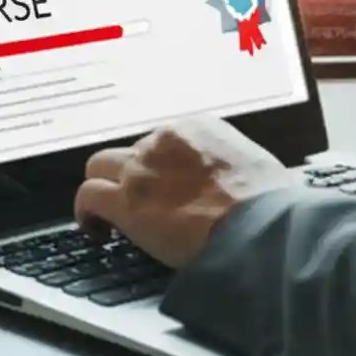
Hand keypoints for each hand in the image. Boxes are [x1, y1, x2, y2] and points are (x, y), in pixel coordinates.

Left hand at [74, 116, 296, 267]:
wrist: (258, 229)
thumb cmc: (267, 204)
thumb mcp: (254, 164)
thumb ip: (228, 164)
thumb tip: (230, 182)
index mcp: (196, 126)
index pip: (162, 139)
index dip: (160, 165)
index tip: (165, 184)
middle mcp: (163, 139)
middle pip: (129, 151)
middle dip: (130, 174)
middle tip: (139, 200)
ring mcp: (141, 169)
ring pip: (99, 168)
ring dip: (104, 188)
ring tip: (108, 215)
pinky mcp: (125, 202)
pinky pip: (88, 197)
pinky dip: (87, 213)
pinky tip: (96, 230)